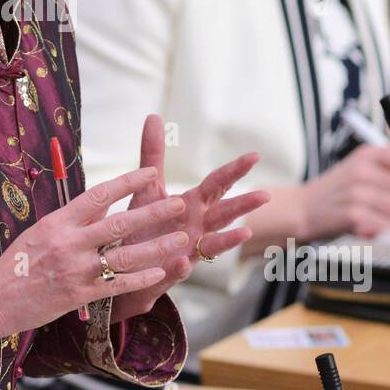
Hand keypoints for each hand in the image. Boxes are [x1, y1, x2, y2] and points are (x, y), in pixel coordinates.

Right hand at [0, 167, 191, 339]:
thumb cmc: (18, 262)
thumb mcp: (40, 231)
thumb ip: (73, 218)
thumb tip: (103, 200)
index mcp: (58, 222)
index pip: (98, 195)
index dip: (127, 182)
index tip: (151, 173)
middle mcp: (68, 243)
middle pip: (118, 224)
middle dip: (153, 212)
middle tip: (179, 202)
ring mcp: (75, 271)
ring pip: (124, 256)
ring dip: (156, 247)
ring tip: (181, 238)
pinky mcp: (78, 296)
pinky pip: (116, 286)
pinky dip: (140, 278)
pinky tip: (161, 272)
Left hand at [110, 115, 267, 322]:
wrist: (125, 263)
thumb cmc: (143, 223)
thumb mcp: (147, 186)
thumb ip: (153, 154)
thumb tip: (154, 116)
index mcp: (192, 205)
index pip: (217, 184)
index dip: (234, 170)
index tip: (254, 155)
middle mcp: (196, 228)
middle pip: (223, 214)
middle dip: (243, 205)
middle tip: (265, 195)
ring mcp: (186, 251)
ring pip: (211, 245)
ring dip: (228, 240)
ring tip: (246, 232)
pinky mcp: (168, 273)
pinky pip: (177, 271)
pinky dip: (181, 267)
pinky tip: (182, 261)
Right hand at [298, 144, 389, 239]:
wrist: (302, 208)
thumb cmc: (338, 190)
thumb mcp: (361, 167)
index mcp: (367, 155)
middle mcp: (362, 171)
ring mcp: (357, 193)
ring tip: (384, 214)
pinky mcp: (354, 215)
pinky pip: (386, 224)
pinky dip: (384, 227)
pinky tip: (372, 223)